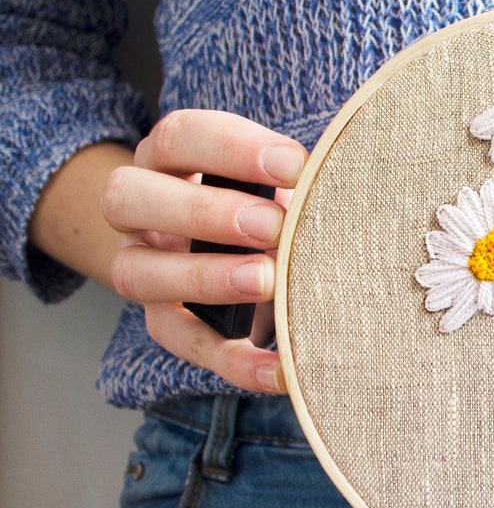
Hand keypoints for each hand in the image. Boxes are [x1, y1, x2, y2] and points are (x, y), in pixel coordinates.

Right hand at [101, 109, 307, 392]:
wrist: (224, 248)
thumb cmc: (263, 203)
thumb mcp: (275, 184)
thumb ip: (296, 183)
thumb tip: (348, 187)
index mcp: (169, 160)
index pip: (180, 138)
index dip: (233, 149)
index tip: (294, 165)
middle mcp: (140, 212)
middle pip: (130, 197)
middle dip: (204, 212)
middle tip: (272, 226)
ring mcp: (143, 268)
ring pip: (138, 273)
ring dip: (205, 278)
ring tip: (267, 282)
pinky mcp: (163, 322)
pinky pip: (185, 345)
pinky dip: (234, 361)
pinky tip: (278, 368)